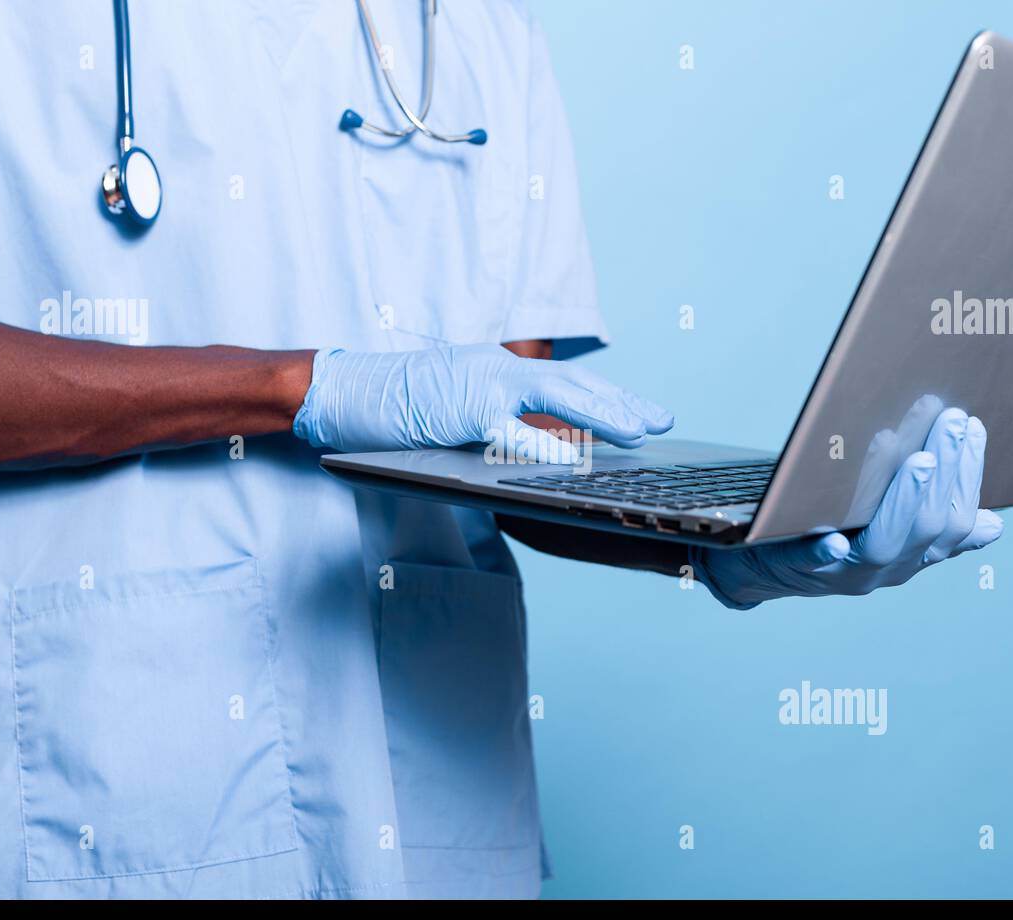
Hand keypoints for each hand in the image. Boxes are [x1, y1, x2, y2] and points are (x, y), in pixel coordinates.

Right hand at [292, 344, 673, 460]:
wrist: (350, 389)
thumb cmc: (401, 404)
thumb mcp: (460, 404)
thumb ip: (500, 418)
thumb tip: (544, 446)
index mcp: (502, 368)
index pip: (567, 382)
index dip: (610, 397)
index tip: (647, 413)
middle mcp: (501, 368)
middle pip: (575, 385)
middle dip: (622, 404)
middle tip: (663, 421)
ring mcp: (483, 386)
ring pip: (556, 398)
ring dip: (601, 414)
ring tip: (639, 433)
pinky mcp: (463, 411)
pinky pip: (511, 430)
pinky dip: (544, 444)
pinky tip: (576, 458)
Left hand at [692, 408, 1003, 607]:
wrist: (764, 569)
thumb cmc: (833, 533)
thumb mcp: (888, 527)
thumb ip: (931, 519)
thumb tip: (993, 523)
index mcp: (914, 554)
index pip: (956, 520)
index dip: (969, 476)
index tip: (973, 427)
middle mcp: (888, 568)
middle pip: (929, 527)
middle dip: (946, 473)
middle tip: (952, 423)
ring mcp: (845, 573)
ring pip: (886, 545)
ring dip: (903, 501)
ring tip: (916, 461)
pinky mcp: (798, 570)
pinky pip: (814, 563)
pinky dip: (827, 551)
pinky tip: (836, 539)